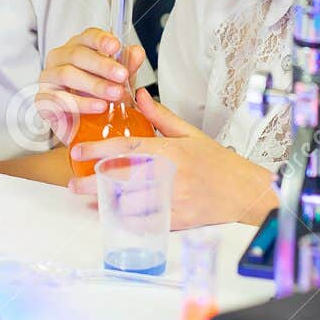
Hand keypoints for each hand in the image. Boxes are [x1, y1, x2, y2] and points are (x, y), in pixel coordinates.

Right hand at [36, 28, 146, 142]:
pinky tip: (99, 106)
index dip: (101, 39)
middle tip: (122, 75)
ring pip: (67, 74)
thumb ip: (128, 66)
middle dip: (102, 65)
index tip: (116, 46)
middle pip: (78, 54)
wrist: (82, 125)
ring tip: (115, 94)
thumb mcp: (118, 81)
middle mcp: (60, 57)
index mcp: (78, 46)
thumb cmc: (97, 95)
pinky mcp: (43, 99)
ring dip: (94, 84)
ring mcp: (48, 77)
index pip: (88, 36)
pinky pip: (60, 99)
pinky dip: (82, 103)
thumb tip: (136, 53)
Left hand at [68, 90, 275, 228]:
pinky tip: (116, 216)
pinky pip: (145, 224)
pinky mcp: (178, 221)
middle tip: (75, 183)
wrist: (244, 192)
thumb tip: (139, 95)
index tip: (78, 151)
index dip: (99, 149)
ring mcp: (174, 201)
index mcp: (171, 151)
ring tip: (93, 199)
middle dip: (94, 182)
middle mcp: (170, 176)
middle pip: (123, 180)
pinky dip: (128, 221)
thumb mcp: (191, 134)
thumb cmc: (218, 162)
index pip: (128, 148)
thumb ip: (161, 117)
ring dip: (108, 203)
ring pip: (130, 205)